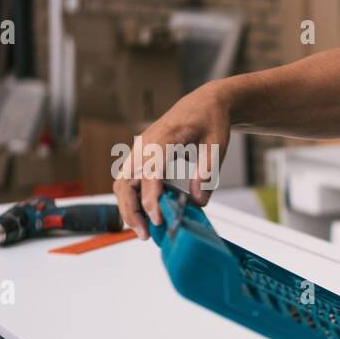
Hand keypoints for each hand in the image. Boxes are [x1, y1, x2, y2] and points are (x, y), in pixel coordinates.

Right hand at [113, 82, 230, 239]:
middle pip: (126, 181)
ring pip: (122, 183)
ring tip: (143, 231)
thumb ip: (207, 173)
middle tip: (146, 235)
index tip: (158, 220)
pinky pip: (127, 180)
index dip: (150, 198)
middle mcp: (145, 144)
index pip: (150, 173)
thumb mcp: (217, 146)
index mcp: (164, 139)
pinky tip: (142, 216)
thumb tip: (198, 202)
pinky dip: (130, 199)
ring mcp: (139, 149)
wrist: (204, 103)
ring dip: (127, 208)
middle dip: (131, 210)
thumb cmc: (211, 122)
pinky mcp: (140, 155)